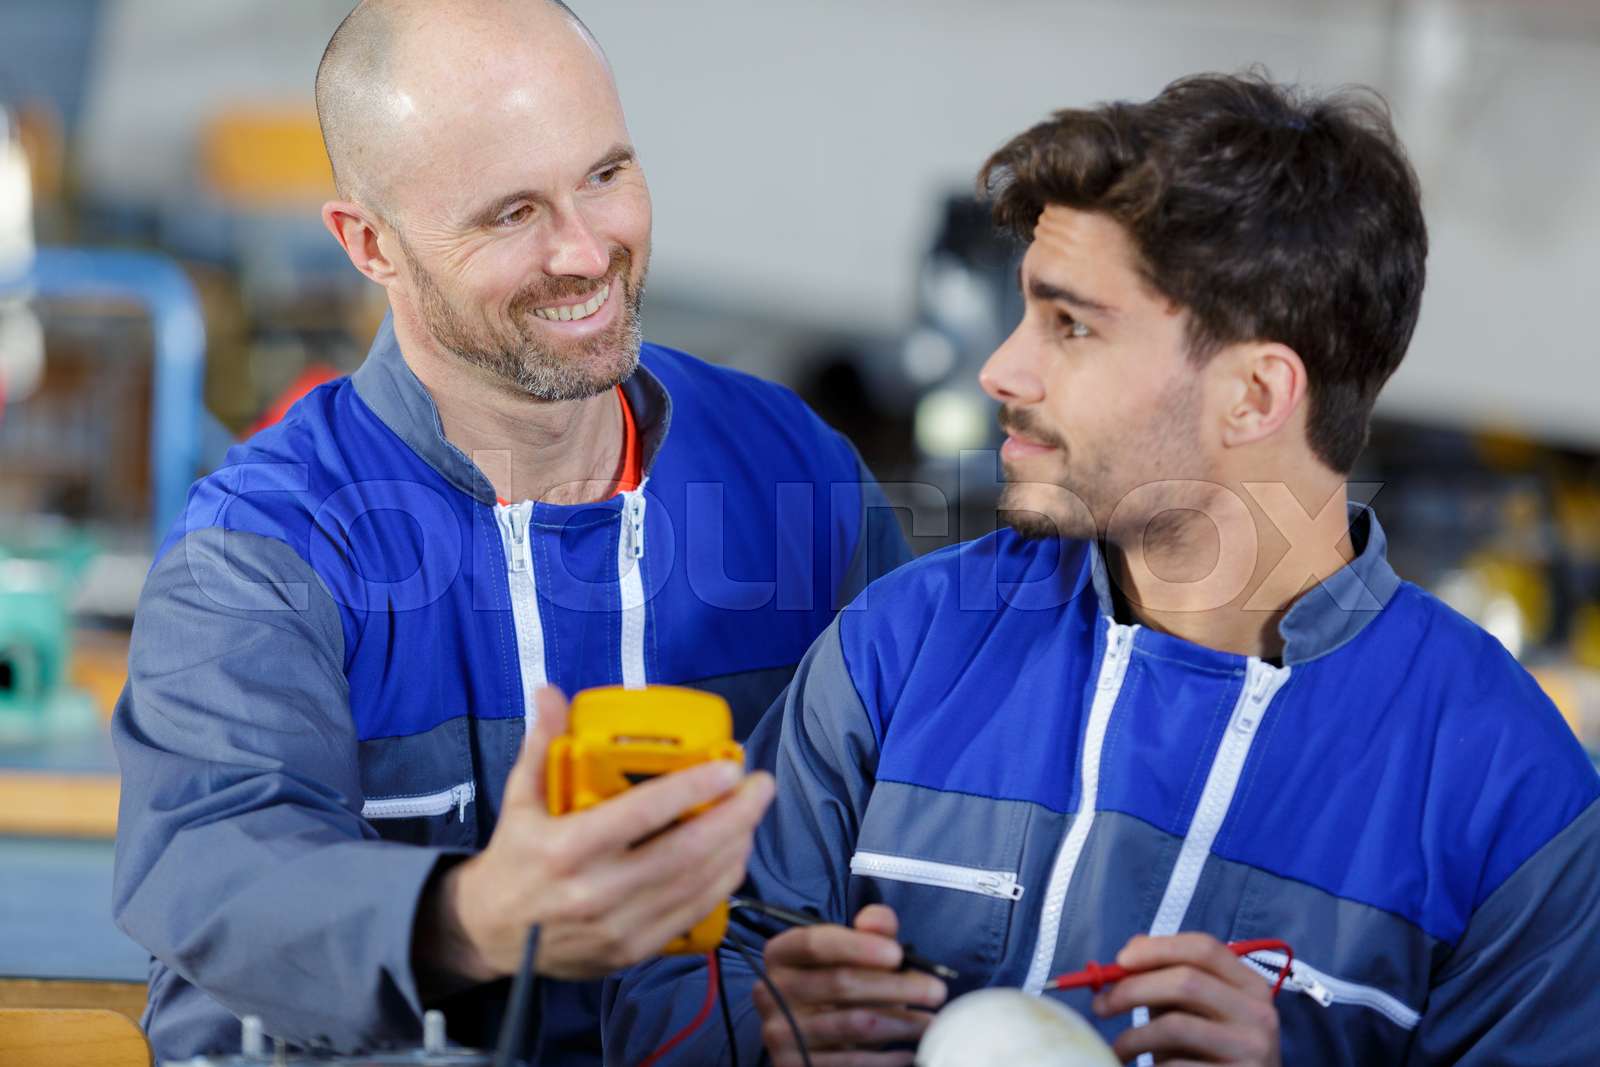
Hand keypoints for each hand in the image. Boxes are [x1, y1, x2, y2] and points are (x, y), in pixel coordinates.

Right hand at [419, 686, 775, 982]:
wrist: (489, 934)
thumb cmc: (513, 858)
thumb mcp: (519, 799)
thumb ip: (542, 745)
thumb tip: (550, 692)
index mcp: (567, 848)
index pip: (641, 814)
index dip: (691, 788)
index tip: (730, 766)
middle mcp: (596, 891)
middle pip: (684, 853)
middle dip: (734, 816)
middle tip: (760, 785)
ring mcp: (618, 927)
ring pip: (696, 886)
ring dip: (735, 847)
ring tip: (752, 813)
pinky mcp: (632, 951)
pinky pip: (691, 915)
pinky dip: (721, 883)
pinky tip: (734, 855)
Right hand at [756, 904, 947, 1066]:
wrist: (808, 1036)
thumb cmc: (835, 986)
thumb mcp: (852, 954)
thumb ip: (870, 930)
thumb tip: (880, 920)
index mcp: (780, 954)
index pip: (815, 942)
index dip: (858, 946)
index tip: (898, 954)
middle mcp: (770, 991)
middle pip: (839, 983)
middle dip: (895, 986)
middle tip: (936, 990)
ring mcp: (778, 1032)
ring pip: (851, 1024)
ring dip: (900, 1023)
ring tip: (930, 1021)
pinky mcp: (792, 1065)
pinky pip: (848, 1062)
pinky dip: (884, 1059)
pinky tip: (907, 1051)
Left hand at [1091, 933, 1280, 1065]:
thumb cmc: (1208, 1052)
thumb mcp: (1194, 1010)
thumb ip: (1168, 978)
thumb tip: (1131, 949)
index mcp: (1250, 985)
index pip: (1204, 948)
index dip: (1157, 948)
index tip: (1120, 960)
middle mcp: (1260, 1014)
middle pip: (1186, 982)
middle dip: (1132, 989)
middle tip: (1100, 1006)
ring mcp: (1253, 1050)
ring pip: (1176, 1025)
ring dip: (1133, 1036)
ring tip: (1118, 1049)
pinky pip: (1176, 1066)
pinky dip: (1150, 1066)